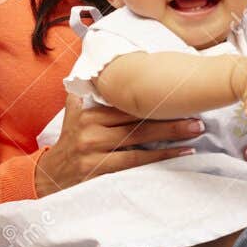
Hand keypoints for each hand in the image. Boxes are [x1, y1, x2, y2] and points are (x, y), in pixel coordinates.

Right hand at [34, 94, 202, 196]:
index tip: (177, 96)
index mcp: (88, 113)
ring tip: (195, 133)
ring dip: (170, 138)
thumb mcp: (71, 115)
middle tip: (197, 116)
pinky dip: (160, 158)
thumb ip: (84, 94)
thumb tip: (97, 68)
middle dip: (169, 119)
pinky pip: (136, 164)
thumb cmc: (68, 144)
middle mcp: (91, 131)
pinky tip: (180, 154)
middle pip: (137, 122)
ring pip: (139, 142)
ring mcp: (95, 152)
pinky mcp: (100, 172)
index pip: (127, 105)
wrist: (48, 178)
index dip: (153, 101)